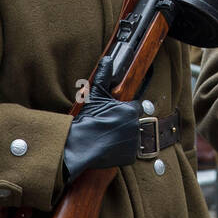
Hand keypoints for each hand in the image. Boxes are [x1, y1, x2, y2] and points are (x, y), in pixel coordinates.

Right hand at [62, 59, 142, 184]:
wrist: (82, 144)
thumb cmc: (89, 118)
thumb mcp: (96, 94)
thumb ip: (105, 76)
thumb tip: (107, 60)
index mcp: (131, 110)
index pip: (134, 108)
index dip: (123, 110)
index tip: (114, 114)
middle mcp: (136, 126)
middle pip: (133, 123)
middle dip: (123, 124)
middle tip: (108, 126)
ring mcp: (134, 143)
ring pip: (131, 138)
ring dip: (123, 137)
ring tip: (107, 137)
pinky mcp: (130, 157)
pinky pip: (128, 153)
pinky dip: (120, 152)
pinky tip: (109, 148)